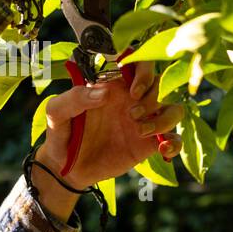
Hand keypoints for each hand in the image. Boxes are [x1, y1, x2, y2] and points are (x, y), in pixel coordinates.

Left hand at [35, 61, 183, 194]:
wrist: (67, 168)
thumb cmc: (62, 133)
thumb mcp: (56, 113)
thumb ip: (74, 98)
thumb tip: (104, 92)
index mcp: (113, 84)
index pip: (139, 63)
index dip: (144, 70)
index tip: (133, 89)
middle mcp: (132, 100)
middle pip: (162, 84)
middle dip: (153, 97)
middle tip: (131, 113)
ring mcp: (144, 121)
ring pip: (174, 108)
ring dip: (165, 118)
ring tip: (140, 131)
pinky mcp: (149, 145)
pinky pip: (174, 138)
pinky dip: (175, 143)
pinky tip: (162, 150)